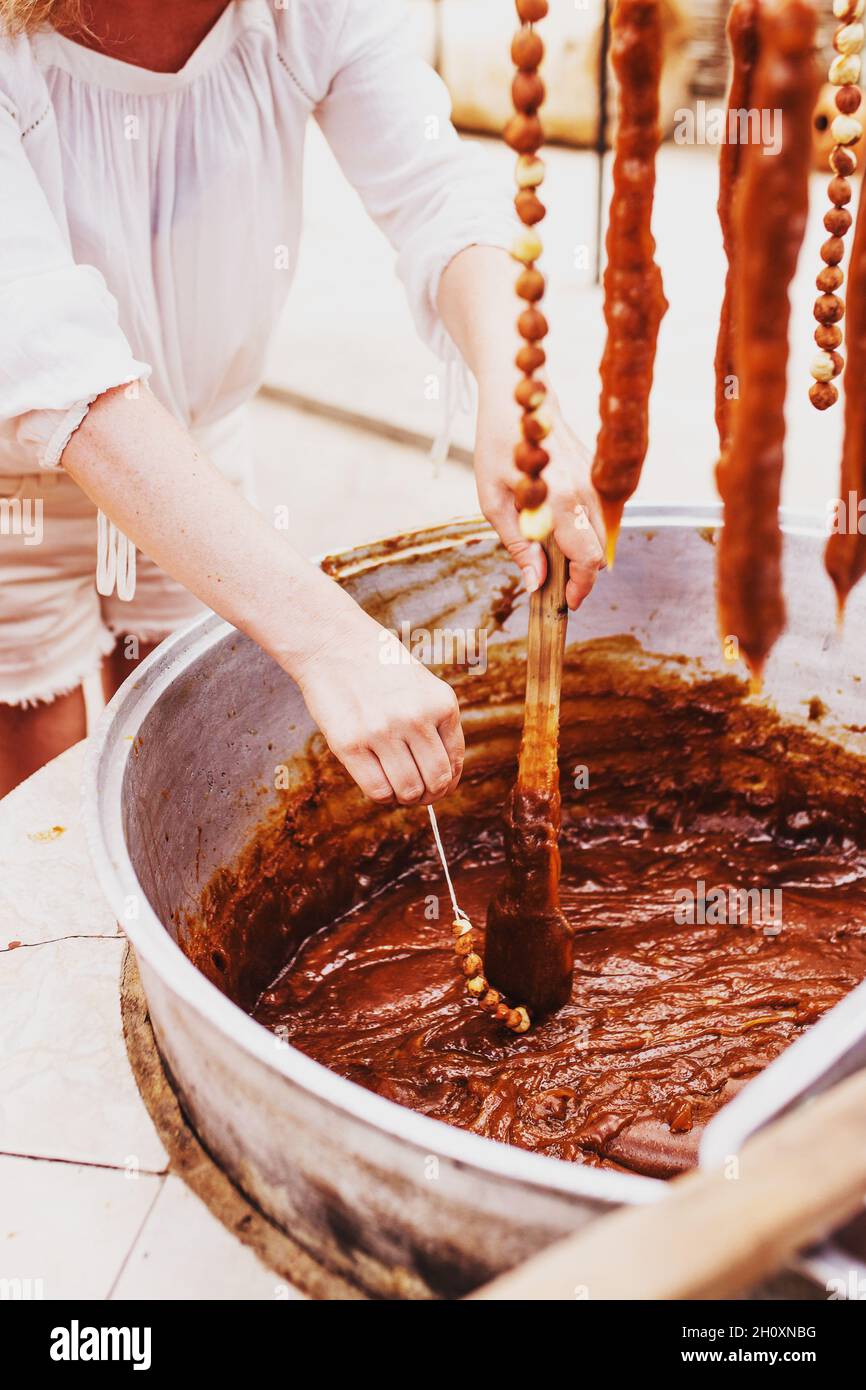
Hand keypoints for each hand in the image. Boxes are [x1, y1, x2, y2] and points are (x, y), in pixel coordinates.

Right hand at [294, 609, 463, 805]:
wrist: (333, 642)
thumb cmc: (377, 666)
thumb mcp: (421, 685)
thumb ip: (434, 724)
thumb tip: (442, 776)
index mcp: (441, 703)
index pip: (454, 761)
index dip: (447, 782)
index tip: (437, 786)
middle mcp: (416, 717)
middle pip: (436, 781)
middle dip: (430, 795)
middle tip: (418, 794)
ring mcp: (382, 731)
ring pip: (408, 790)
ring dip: (405, 797)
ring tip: (397, 788)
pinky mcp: (350, 744)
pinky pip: (377, 790)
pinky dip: (382, 796)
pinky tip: (380, 784)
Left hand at [474, 389, 605, 608]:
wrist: (519, 396)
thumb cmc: (500, 446)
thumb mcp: (493, 500)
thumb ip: (518, 544)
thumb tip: (536, 582)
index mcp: (560, 498)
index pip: (588, 557)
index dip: (581, 586)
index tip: (567, 601)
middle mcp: (586, 489)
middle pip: (600, 550)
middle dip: (582, 574)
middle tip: (555, 585)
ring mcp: (595, 480)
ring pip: (602, 533)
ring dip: (583, 553)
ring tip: (552, 559)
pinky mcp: (595, 474)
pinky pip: (597, 514)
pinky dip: (583, 531)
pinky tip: (557, 530)